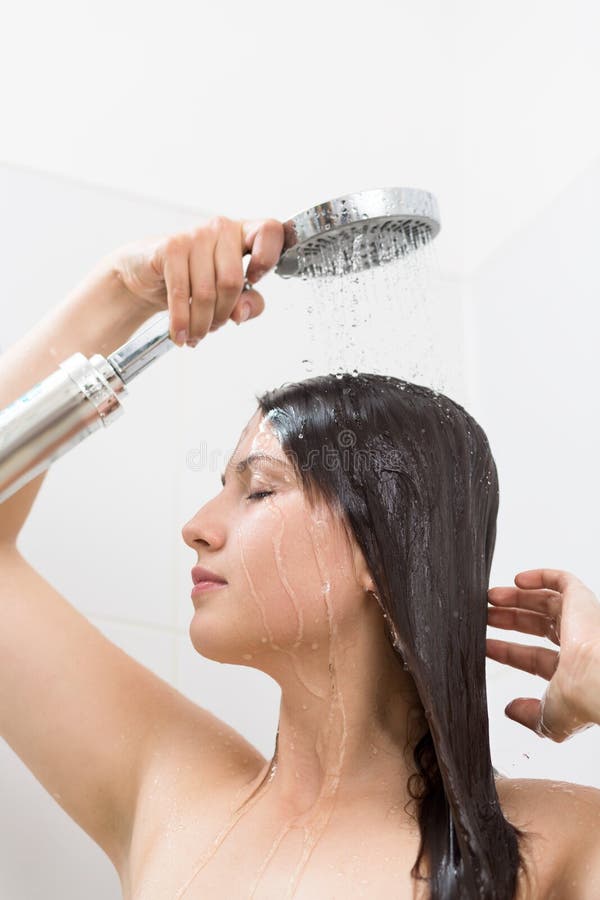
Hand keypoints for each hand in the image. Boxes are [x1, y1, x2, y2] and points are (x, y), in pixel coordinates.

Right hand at [104, 216, 284, 345]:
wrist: (148, 274)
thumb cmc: (194, 281)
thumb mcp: (228, 295)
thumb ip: (248, 304)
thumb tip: (241, 313)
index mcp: (243, 235)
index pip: (269, 231)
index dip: (267, 258)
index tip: (253, 281)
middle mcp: (221, 230)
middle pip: (232, 281)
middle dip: (222, 314)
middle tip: (212, 327)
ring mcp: (195, 236)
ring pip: (206, 292)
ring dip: (200, 324)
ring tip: (195, 335)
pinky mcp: (171, 248)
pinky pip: (181, 293)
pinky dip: (181, 321)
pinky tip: (180, 334)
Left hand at [486, 568, 599, 741]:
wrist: (599, 679)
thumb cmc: (581, 699)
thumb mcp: (549, 717)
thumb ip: (530, 715)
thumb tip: (512, 710)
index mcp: (572, 673)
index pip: (535, 658)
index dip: (508, 651)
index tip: (486, 645)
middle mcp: (579, 646)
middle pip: (538, 626)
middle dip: (509, 619)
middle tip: (485, 616)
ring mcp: (582, 622)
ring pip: (547, 602)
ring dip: (517, 598)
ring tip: (490, 597)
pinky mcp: (583, 601)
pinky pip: (563, 581)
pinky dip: (540, 576)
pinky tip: (517, 580)